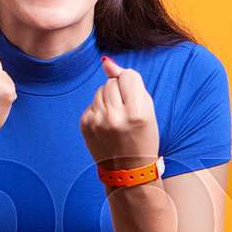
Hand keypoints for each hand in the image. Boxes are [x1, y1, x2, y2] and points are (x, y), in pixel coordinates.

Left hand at [80, 54, 159, 168]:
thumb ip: (129, 82)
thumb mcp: (146, 108)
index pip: (128, 76)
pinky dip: (98, 110)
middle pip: (111, 82)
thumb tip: (105, 61)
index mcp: (137, 113)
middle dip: (118, 91)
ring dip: (107, 99)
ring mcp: (98, 123)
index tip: (134, 97)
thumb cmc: (142, 135)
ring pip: (99, 91)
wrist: (127, 169)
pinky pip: (91, 104)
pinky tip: (106, 125)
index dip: (131, 83)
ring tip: (116, 118)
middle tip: (125, 111)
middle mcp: (115, 118)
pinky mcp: (85, 125)